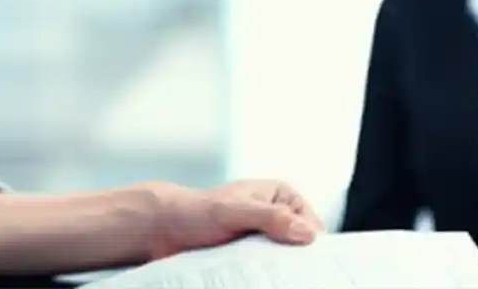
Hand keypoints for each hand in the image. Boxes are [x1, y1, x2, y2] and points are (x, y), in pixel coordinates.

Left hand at [140, 179, 323, 260]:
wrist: (164, 229)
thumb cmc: (196, 211)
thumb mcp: (233, 211)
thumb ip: (269, 217)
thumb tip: (307, 233)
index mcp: (281, 197)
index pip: (313, 227)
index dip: (312, 246)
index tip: (306, 263)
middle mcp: (277, 217)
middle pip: (301, 247)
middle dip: (296, 261)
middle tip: (288, 275)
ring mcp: (265, 239)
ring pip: (286, 261)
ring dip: (279, 271)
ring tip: (270, 277)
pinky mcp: (251, 257)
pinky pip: (268, 271)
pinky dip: (266, 277)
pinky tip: (259, 281)